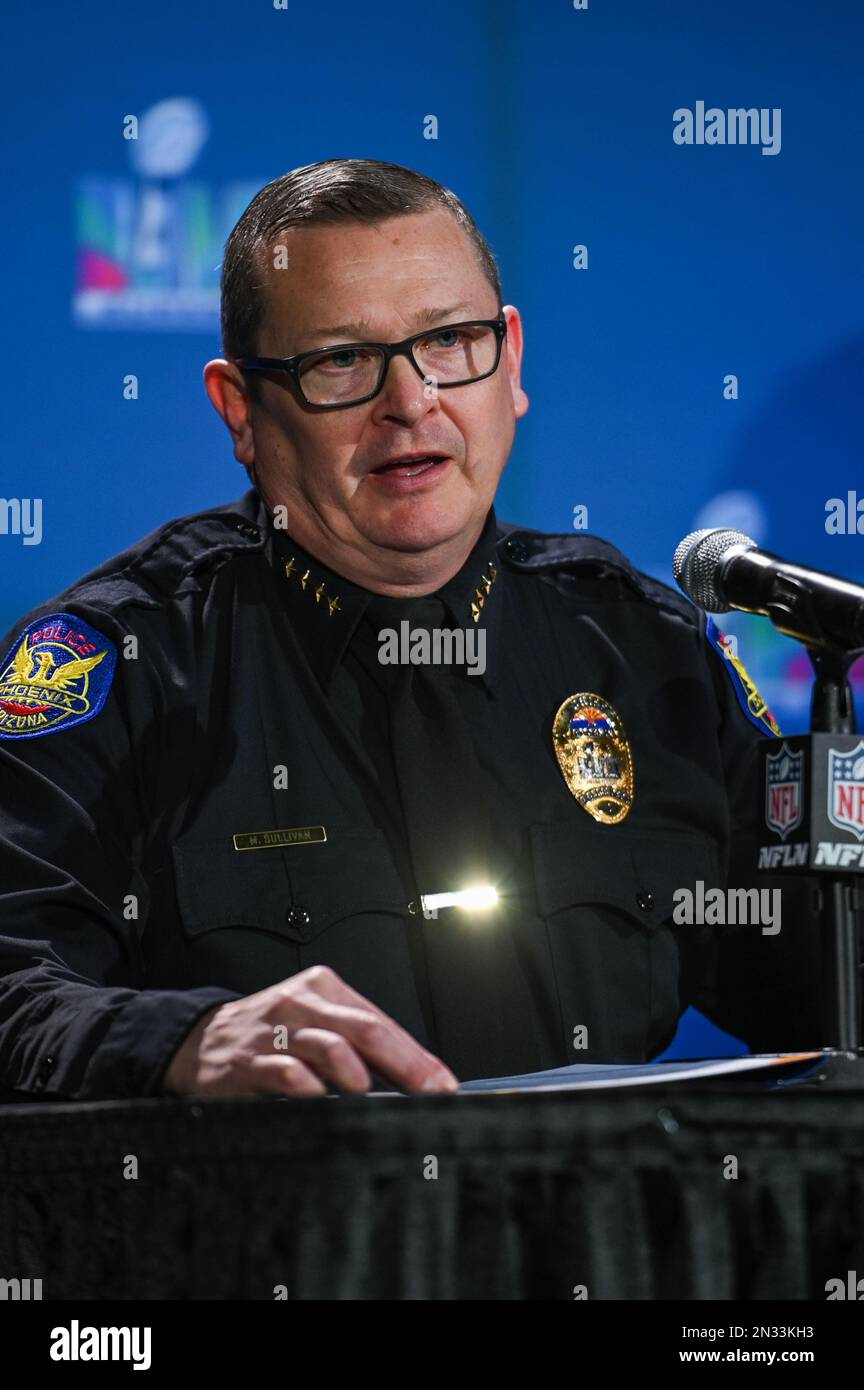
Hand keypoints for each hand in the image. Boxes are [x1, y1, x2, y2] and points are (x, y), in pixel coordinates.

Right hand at [163, 965, 458, 1097]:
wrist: (200, 1040)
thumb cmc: (271, 1034)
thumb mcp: (315, 1022)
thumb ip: (358, 1043)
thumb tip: (414, 1077)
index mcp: (324, 988)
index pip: (381, 1021)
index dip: (417, 1056)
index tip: (444, 1084)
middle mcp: (302, 1003)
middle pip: (365, 1031)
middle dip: (405, 1066)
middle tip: (430, 1093)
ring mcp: (275, 1031)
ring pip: (329, 1046)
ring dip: (355, 1073)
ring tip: (368, 1092)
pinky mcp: (250, 1061)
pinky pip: (287, 1073)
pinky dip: (309, 1088)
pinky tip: (321, 1098)